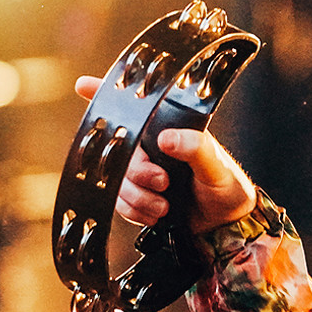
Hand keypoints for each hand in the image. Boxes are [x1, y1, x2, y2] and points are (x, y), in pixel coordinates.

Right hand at [75, 75, 258, 232]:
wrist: (225, 226)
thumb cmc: (227, 187)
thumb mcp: (216, 166)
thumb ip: (195, 149)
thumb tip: (166, 138)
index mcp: (171, 131)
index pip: (139, 109)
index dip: (107, 96)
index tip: (84, 85)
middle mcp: (153, 149)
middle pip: (121, 153)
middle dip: (138, 173)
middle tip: (163, 183)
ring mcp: (143, 172)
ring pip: (117, 181)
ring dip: (138, 197)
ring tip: (164, 205)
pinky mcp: (138, 196)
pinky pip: (119, 202)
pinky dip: (135, 211)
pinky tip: (156, 214)